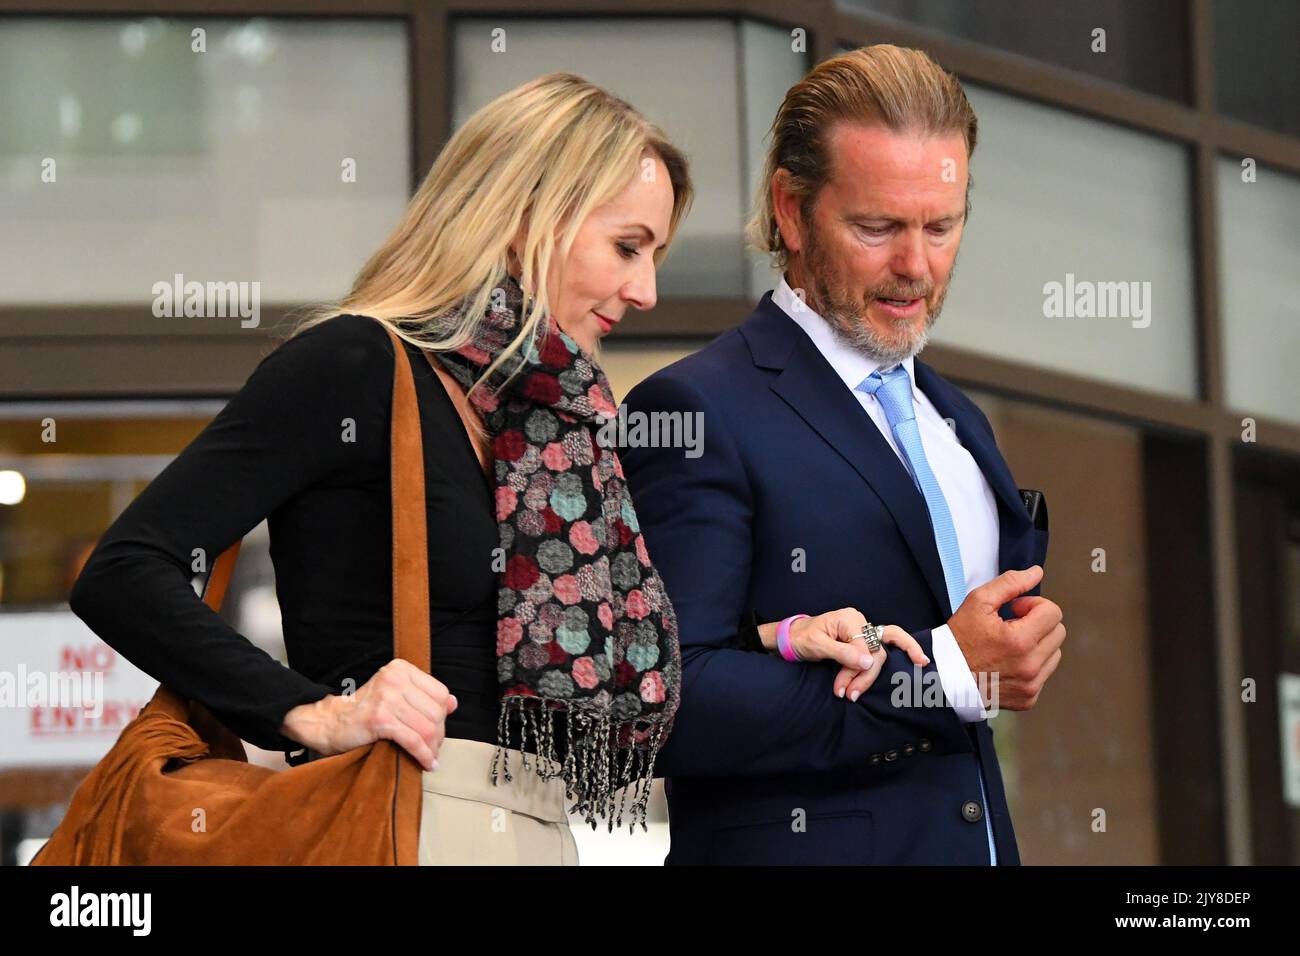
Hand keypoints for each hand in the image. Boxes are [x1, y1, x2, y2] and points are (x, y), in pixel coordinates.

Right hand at [280, 658, 457, 770]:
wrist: (330, 723)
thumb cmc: (365, 712)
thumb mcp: (395, 695)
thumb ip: (423, 697)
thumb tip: (454, 703)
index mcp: (401, 669)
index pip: (440, 693)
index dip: (443, 716)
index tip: (437, 730)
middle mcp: (395, 679)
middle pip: (436, 712)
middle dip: (438, 735)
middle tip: (433, 749)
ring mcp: (387, 698)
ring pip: (427, 728)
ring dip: (432, 748)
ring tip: (429, 758)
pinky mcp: (380, 719)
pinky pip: (413, 740)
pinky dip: (423, 755)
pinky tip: (425, 763)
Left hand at [768, 608, 929, 701]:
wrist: (791, 637)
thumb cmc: (801, 638)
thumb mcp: (818, 645)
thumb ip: (843, 653)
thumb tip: (869, 662)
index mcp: (850, 619)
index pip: (866, 648)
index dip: (857, 671)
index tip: (844, 689)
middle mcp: (859, 623)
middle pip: (875, 654)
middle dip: (862, 677)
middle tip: (849, 694)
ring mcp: (860, 633)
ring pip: (873, 659)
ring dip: (862, 678)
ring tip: (849, 693)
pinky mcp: (858, 643)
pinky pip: (867, 660)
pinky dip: (861, 674)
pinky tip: (853, 685)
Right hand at [947, 566, 1064, 710]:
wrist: (945, 678)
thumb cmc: (959, 640)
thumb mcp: (978, 602)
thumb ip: (1009, 583)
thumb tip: (1036, 573)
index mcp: (1020, 641)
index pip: (1053, 612)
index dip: (1033, 604)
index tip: (1015, 610)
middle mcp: (1030, 666)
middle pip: (1058, 631)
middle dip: (1039, 623)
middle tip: (1012, 625)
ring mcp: (1031, 685)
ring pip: (1055, 653)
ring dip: (1039, 644)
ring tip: (1011, 644)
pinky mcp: (1029, 698)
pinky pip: (1045, 673)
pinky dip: (1033, 664)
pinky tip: (1010, 662)